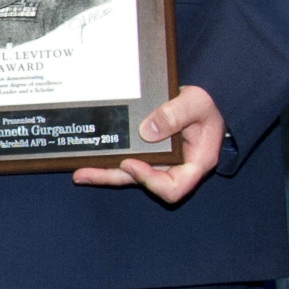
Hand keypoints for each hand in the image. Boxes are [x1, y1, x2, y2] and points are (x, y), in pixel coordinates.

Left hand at [79, 85, 222, 202]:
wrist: (205, 100)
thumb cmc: (207, 104)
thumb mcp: (197, 103)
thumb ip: (175, 114)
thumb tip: (146, 131)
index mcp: (195, 163)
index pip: (174, 187)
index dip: (151, 181)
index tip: (132, 164)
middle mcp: (176, 168)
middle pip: (145, 183)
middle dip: (115, 177)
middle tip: (86, 174)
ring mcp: (161, 162)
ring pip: (132, 174)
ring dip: (106, 172)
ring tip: (80, 171)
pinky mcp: (150, 153)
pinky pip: (129, 160)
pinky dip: (110, 160)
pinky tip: (90, 159)